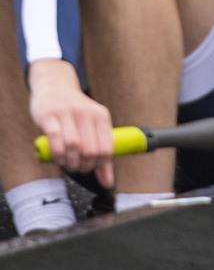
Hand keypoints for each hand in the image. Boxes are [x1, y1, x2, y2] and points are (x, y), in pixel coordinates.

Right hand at [28, 59, 114, 187]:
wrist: (55, 86)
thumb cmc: (75, 112)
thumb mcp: (92, 125)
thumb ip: (100, 152)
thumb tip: (108, 183)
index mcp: (102, 116)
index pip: (107, 148)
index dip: (100, 166)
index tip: (92, 171)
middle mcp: (87, 113)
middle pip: (91, 150)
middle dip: (85, 166)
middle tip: (78, 169)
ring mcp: (68, 113)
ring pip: (74, 145)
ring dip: (70, 162)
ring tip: (68, 165)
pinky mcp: (49, 115)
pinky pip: (56, 137)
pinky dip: (57, 153)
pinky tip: (57, 158)